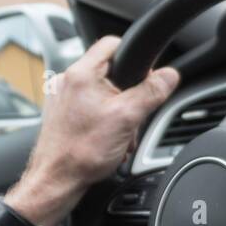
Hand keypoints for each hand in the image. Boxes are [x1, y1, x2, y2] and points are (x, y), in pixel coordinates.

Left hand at [5, 36, 178, 225]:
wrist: (56, 180)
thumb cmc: (81, 152)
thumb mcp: (127, 118)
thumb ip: (150, 92)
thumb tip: (169, 75)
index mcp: (81, 73)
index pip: (113, 44)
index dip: (135, 57)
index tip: (145, 76)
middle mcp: (67, 81)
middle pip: (110, 72)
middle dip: (128, 94)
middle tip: (132, 115)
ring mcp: (61, 98)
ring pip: (101, 92)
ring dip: (117, 111)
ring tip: (118, 133)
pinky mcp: (61, 114)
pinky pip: (90, 108)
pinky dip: (103, 120)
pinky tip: (107, 140)